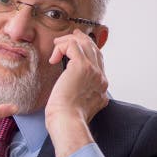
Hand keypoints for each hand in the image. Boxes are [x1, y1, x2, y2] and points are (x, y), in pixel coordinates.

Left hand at [46, 29, 109, 156]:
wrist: (68, 121)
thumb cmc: (67, 118)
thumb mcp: (79, 105)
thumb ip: (81, 94)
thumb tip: (71, 87)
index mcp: (101, 86)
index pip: (99, 61)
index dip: (89, 50)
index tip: (77, 44)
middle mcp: (101, 77)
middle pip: (94, 49)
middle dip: (82, 39)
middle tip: (70, 35)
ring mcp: (93, 71)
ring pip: (85, 43)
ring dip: (69, 41)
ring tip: (57, 45)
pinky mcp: (82, 67)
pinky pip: (73, 45)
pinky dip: (62, 46)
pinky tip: (54, 58)